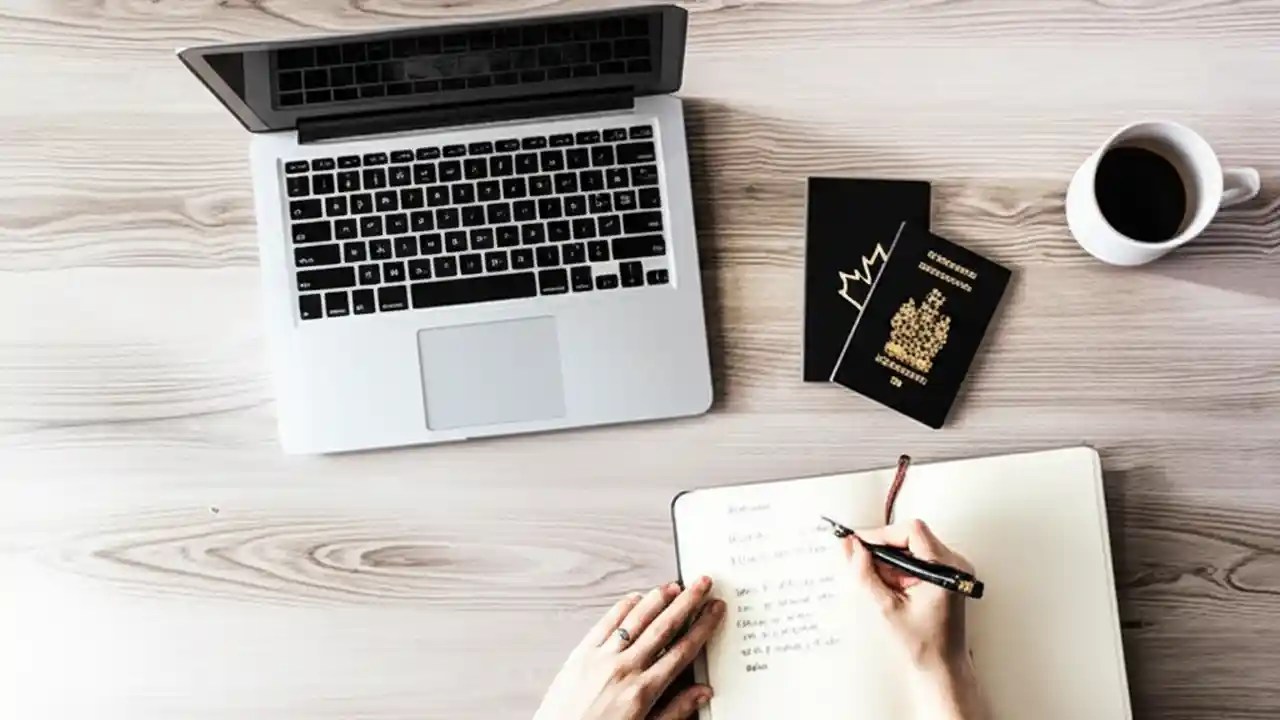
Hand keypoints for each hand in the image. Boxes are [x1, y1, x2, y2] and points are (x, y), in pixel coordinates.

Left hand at [533, 577, 725, 719]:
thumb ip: (675, 711)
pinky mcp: (580, 654)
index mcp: (643, 691)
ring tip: (674, 585)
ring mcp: (600, 658)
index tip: (713, 610)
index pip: (682, 650)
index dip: (702, 627)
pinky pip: (605, 624)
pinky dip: (623, 608)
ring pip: (636, 619)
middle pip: (664, 627)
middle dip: (687, 602)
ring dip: (658, 599)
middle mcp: (624, 669)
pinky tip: (635, 598)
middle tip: (702, 584)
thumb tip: (702, 693)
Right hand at [842, 520, 987, 719]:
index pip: (912, 531)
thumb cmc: (923, 645)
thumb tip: (852, 547)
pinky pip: (918, 558)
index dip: (882, 534)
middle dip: (884, 548)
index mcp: (945, 570)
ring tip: (882, 583)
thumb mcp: (887, 608)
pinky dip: (900, 567)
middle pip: (912, 536)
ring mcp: (952, 569)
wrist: (941, 666)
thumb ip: (865, 574)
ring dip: (891, 559)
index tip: (861, 543)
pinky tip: (893, 586)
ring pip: (913, 546)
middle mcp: (954, 565)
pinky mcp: (945, 575)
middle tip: (863, 562)